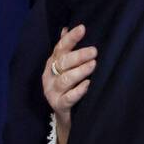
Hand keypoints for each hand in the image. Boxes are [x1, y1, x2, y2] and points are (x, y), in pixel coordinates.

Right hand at [42, 24, 96, 143]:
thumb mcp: (65, 68)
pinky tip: (88, 84)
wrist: (65, 116)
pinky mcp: (58, 105)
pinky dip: (78, 91)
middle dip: (78, 56)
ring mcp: (52, 91)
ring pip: (65, 79)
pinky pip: (68, 97)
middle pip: (62, 63)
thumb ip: (66, 50)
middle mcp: (50, 76)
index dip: (71, 38)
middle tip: (94, 51)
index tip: (83, 28)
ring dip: (79, 71)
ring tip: (93, 65)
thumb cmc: (68, 87)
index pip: (60, 48)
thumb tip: (66, 28)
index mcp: (52, 64)